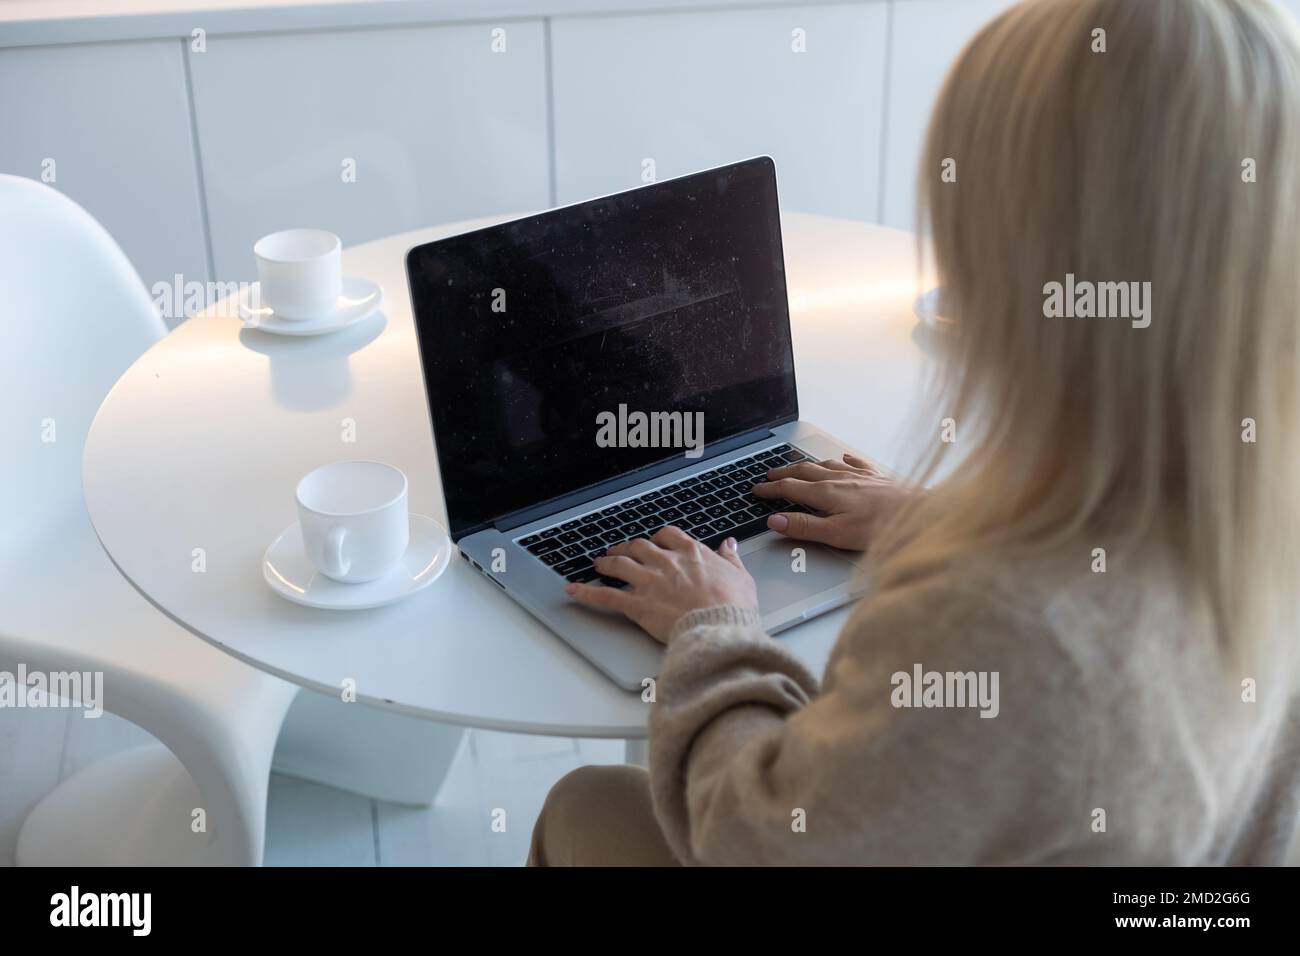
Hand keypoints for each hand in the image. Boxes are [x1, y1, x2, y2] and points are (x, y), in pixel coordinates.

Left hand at [565, 526, 757, 643]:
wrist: (719, 627)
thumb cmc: (732, 607)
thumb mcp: (741, 577)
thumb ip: (731, 559)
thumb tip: (729, 546)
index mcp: (691, 553)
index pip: (668, 535)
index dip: (658, 539)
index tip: (655, 542)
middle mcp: (665, 561)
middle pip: (639, 547)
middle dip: (627, 548)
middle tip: (620, 551)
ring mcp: (648, 581)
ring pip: (619, 564)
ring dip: (606, 562)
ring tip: (598, 563)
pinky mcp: (636, 604)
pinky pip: (605, 595)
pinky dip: (586, 592)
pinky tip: (573, 589)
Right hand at [752, 453, 912, 550]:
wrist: (918, 513)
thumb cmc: (880, 526)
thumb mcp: (835, 534)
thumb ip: (804, 526)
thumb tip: (775, 520)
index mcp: (826, 493)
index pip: (789, 488)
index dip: (770, 490)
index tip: (757, 490)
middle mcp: (840, 479)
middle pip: (804, 471)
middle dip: (784, 472)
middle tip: (769, 474)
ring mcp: (859, 476)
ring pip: (826, 464)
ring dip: (808, 465)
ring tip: (798, 465)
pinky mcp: (876, 477)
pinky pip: (854, 463)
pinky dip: (843, 460)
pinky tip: (842, 458)